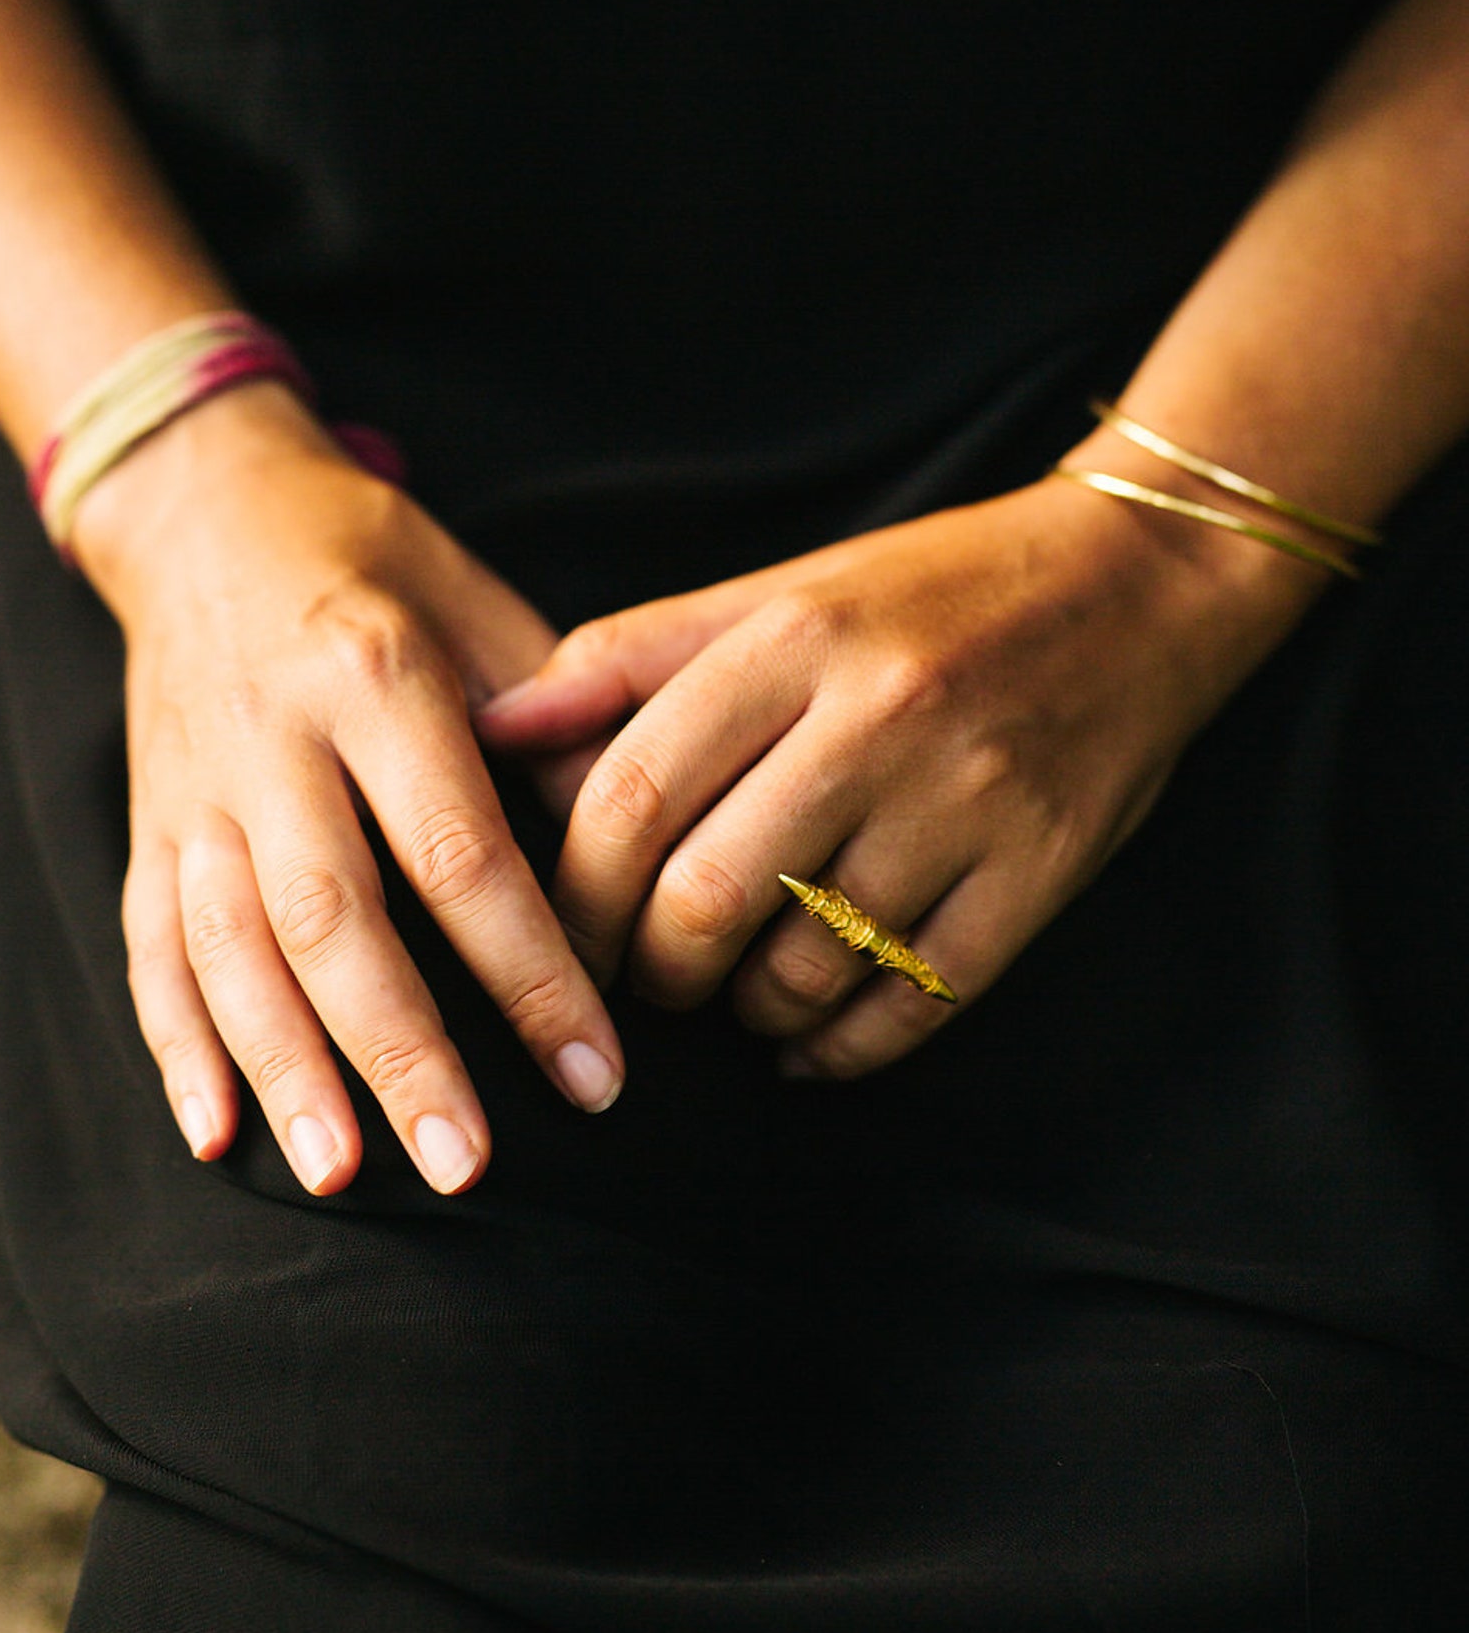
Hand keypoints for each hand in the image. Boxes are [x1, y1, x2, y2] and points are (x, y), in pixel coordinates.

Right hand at [73, 382, 624, 1195]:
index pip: (459, 852)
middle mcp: (273, 737)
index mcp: (375, 676)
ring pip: (227, 946)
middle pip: (334, 917)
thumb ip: (558, 725)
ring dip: (283, 1067)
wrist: (207, 510)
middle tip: (466, 1165)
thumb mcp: (484, 608)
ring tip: (342, 1174)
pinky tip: (218, 1133)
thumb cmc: (380, 567)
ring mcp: (194, 787)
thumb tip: (646, 849)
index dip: (530, 971)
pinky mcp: (147, 824)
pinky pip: (149, 945)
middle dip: (400, 1051)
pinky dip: (178, 1045)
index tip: (596, 1073)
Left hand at [478, 476, 1317, 1078]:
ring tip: (738, 993)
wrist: (1138, 586)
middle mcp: (878, 717)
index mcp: (794, 638)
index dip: (575, 891)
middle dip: (651, 970)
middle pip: (706, 899)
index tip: (563, 932)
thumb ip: (630, 660)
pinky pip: (914, 1005)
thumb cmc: (930, 595)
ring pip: (806, 965)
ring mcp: (968, 801)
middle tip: (649, 977)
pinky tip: (811, 1038)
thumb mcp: (777, 594)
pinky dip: (842, 1047)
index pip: (631, 792)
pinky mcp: (1040, 872)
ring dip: (747, 1010)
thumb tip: (494, 734)